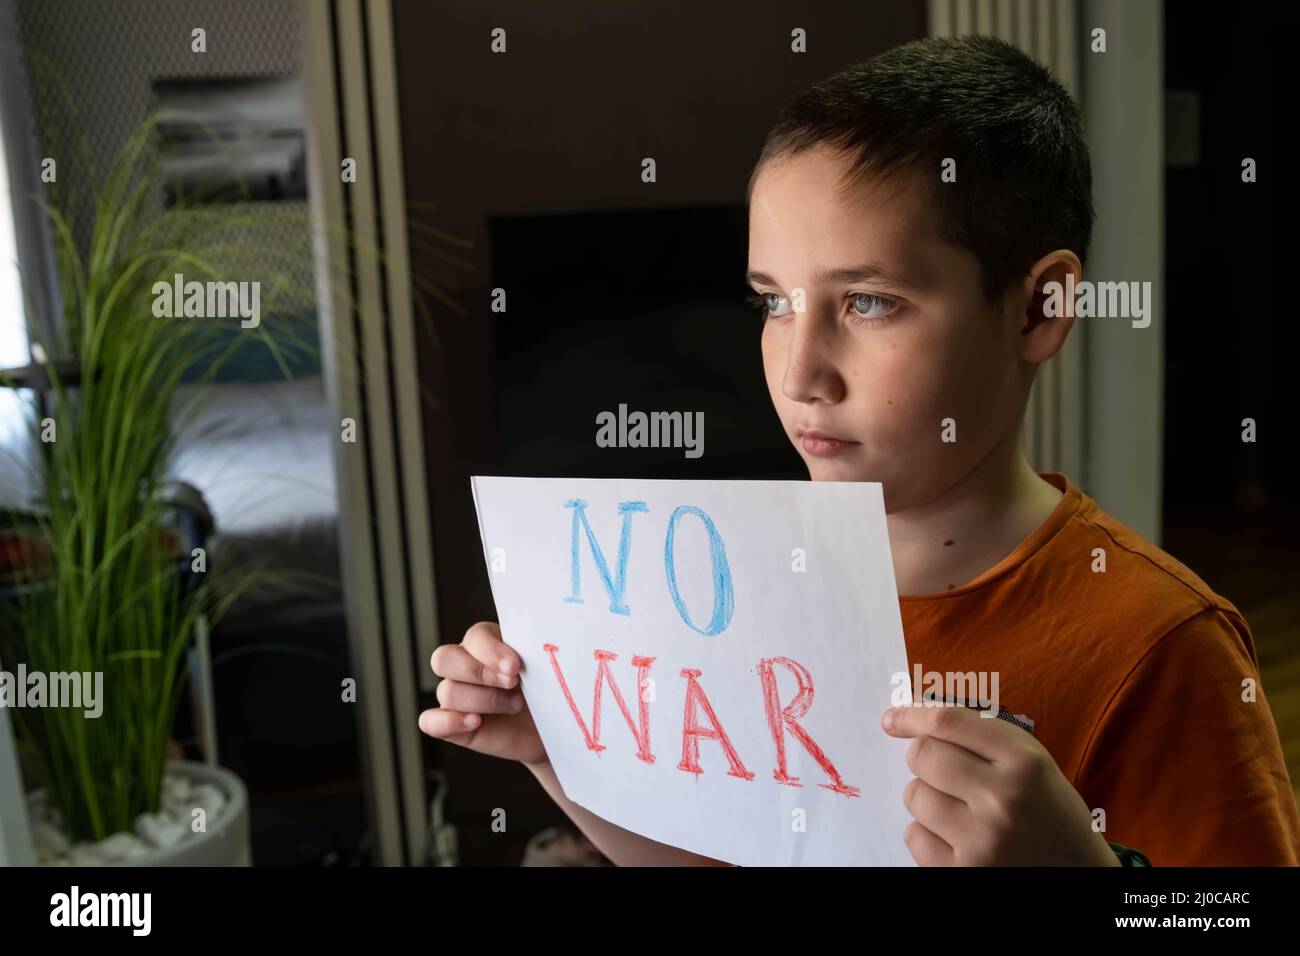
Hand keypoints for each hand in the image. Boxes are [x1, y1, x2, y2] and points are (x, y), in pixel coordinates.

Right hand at [419, 621, 548, 768]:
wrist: (553, 726)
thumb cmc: (546, 690)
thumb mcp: (540, 666)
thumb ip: (527, 652)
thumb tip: (518, 655)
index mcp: (484, 643)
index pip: (473, 636)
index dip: (490, 651)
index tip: (516, 666)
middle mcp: (463, 665)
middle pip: (443, 658)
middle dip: (479, 672)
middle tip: (512, 683)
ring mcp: (455, 695)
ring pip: (447, 691)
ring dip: (484, 700)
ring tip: (513, 705)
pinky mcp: (451, 724)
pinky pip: (429, 721)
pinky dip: (450, 721)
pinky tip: (476, 722)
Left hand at [882, 704, 1119, 865]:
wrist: (1080, 875)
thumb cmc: (1049, 812)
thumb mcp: (1034, 764)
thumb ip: (982, 736)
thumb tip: (912, 716)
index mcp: (1025, 762)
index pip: (948, 722)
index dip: (912, 715)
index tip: (892, 719)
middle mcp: (1003, 799)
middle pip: (922, 755)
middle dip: (923, 758)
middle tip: (942, 771)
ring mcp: (982, 840)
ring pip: (915, 795)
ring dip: (927, 797)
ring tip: (960, 810)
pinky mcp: (964, 872)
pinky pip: (914, 836)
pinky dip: (927, 833)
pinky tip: (956, 838)